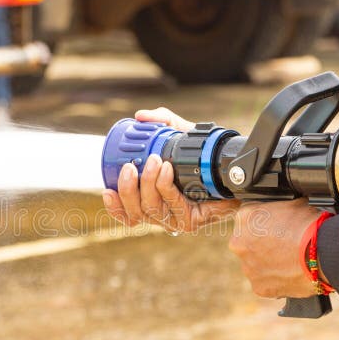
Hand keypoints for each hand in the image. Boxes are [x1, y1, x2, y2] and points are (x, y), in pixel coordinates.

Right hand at [102, 107, 240, 232]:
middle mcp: (161, 214)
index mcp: (151, 201)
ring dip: (148, 183)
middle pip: (134, 211)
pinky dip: (166, 187)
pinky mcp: (189, 223)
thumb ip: (162, 122)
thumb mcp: (180, 134)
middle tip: (132, 165)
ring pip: (150, 209)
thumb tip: (140, 116)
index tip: (107, 189)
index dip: (114, 206)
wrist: (231, 168)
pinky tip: (167, 172)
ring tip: (155, 161)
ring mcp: (174, 220)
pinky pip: (172, 207)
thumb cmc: (203, 157)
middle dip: (129, 188)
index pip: (126, 213)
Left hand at [228, 199, 320, 297]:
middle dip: (261, 244)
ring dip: (267, 262)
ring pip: (254, 263)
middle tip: (282, 244)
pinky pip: (265, 282)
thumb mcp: (291, 203)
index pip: (248, 218)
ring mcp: (248, 266)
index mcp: (244, 217)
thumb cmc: (309, 226)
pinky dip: (275, 279)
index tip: (275, 227)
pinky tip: (290, 273)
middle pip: (246, 242)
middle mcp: (239, 243)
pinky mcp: (259, 286)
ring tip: (289, 260)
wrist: (322, 252)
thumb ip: (277, 208)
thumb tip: (283, 211)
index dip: (264, 222)